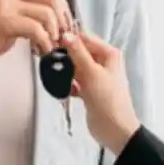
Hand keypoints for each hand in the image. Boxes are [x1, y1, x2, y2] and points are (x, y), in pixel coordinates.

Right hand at [0, 0, 72, 75]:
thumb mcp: (1, 21)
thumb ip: (22, 18)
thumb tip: (49, 26)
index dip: (63, 12)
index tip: (65, 31)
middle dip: (64, 21)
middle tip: (63, 41)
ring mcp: (3, 4)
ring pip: (47, 13)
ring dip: (55, 33)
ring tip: (49, 49)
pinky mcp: (1, 21)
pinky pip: (36, 28)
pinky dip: (44, 42)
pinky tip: (39, 53)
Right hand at [61, 31, 140, 152]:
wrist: (114, 129)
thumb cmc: (107, 99)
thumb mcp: (92, 73)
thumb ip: (78, 53)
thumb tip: (65, 34)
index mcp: (109, 54)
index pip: (85, 38)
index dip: (69, 39)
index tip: (51, 42)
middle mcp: (103, 62)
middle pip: (79, 52)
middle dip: (65, 56)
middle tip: (49, 59)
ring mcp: (96, 76)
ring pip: (75, 67)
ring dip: (65, 71)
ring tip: (55, 75)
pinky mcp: (89, 90)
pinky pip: (75, 81)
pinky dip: (68, 84)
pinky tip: (63, 89)